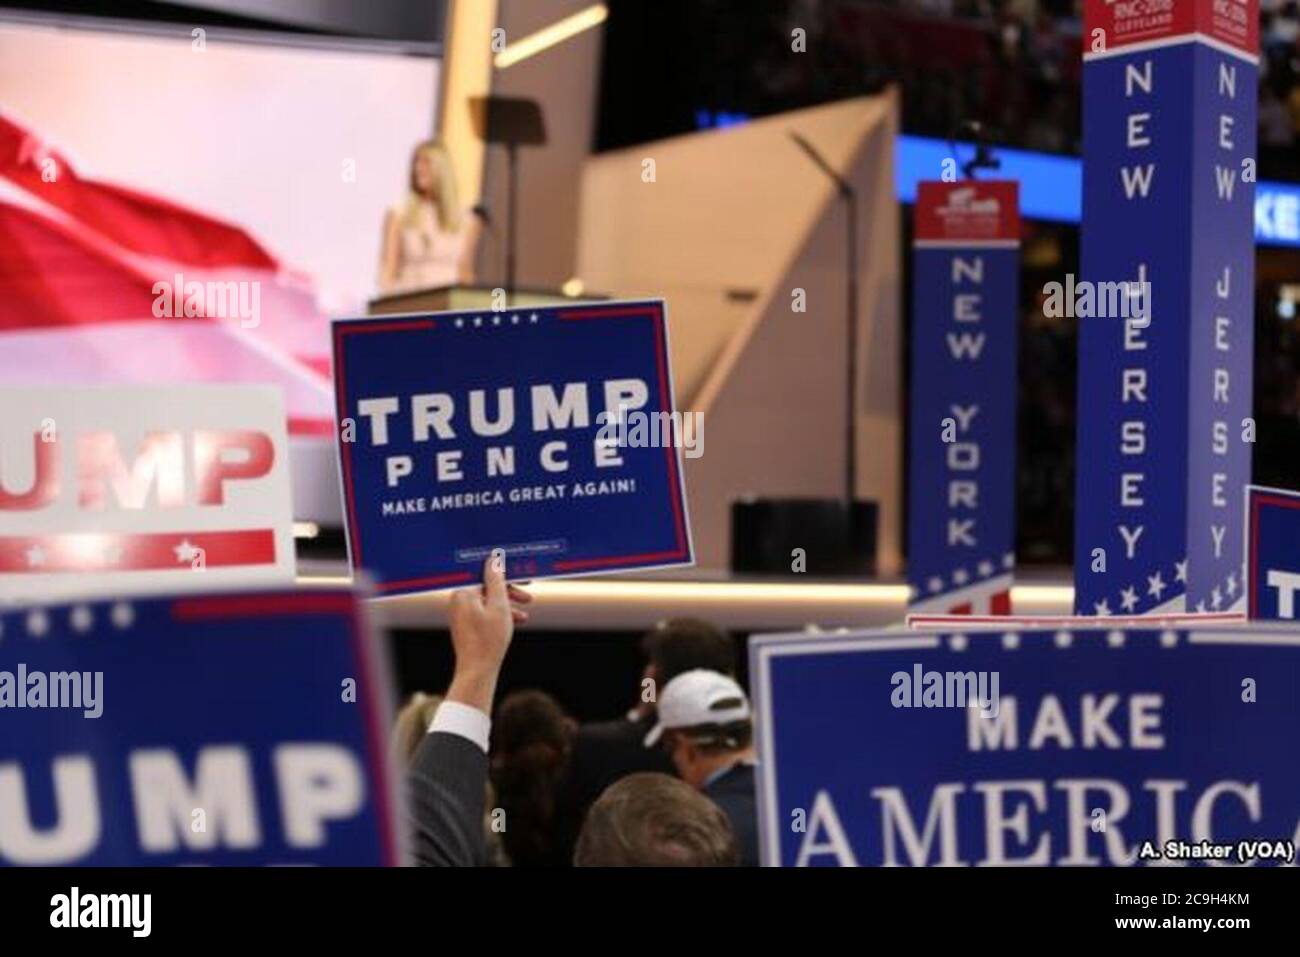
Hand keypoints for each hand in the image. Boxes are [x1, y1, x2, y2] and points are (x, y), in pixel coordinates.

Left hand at [444, 550, 532, 712]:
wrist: (477, 671)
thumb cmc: (488, 640)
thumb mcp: (499, 606)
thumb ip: (497, 581)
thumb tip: (494, 560)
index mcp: (463, 592)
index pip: (486, 573)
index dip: (507, 572)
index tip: (523, 574)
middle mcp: (458, 600)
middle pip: (488, 587)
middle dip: (510, 590)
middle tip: (528, 591)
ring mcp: (461, 613)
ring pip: (489, 601)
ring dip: (508, 603)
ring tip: (526, 610)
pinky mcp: (466, 625)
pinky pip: (485, 613)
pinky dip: (501, 614)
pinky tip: (517, 621)